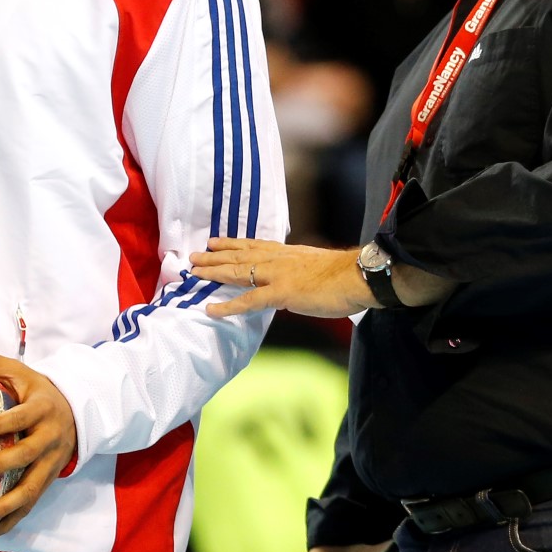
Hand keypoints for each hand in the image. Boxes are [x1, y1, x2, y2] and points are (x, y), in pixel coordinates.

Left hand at [0, 345, 76, 538]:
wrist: (80, 410)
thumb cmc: (39, 390)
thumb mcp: (21, 371)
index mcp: (43, 409)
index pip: (21, 418)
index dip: (0, 425)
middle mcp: (51, 438)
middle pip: (28, 455)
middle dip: (2, 465)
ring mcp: (52, 462)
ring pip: (32, 487)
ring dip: (7, 505)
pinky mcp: (49, 480)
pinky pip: (31, 504)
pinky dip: (11, 520)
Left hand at [190, 239, 371, 318]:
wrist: (358, 276)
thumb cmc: (345, 275)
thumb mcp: (318, 267)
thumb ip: (301, 273)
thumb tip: (295, 283)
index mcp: (288, 253)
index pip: (254, 246)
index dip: (233, 244)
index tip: (216, 241)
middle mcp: (278, 260)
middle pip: (240, 255)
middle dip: (215, 255)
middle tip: (194, 255)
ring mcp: (278, 275)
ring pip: (238, 272)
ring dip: (214, 272)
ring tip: (194, 272)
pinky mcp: (281, 293)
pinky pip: (249, 300)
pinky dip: (228, 306)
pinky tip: (211, 310)